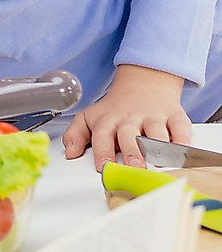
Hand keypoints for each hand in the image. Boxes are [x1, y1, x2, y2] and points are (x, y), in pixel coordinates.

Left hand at [62, 64, 190, 170]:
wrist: (143, 84)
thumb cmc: (115, 109)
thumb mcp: (90, 117)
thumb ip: (75, 135)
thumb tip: (69, 153)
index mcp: (108, 121)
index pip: (102, 136)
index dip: (102, 151)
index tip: (103, 167)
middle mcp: (130, 119)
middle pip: (129, 135)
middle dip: (131, 152)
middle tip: (134, 167)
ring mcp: (153, 117)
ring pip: (155, 132)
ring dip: (157, 147)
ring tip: (159, 162)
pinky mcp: (174, 117)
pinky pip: (180, 128)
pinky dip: (182, 140)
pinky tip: (182, 151)